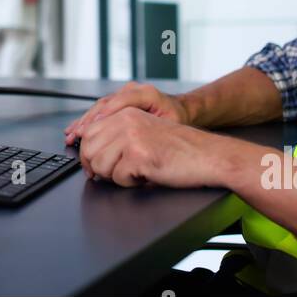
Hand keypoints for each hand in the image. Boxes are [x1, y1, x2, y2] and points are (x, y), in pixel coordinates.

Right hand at [64, 80, 187, 145]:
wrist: (178, 110)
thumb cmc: (175, 119)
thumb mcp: (172, 122)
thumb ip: (156, 126)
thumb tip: (136, 136)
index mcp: (146, 93)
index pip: (123, 100)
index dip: (108, 113)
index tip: (97, 126)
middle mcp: (131, 91)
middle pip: (105, 104)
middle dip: (90, 121)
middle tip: (78, 135)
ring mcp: (122, 96)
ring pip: (98, 108)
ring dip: (84, 122)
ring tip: (72, 135)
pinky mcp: (116, 103)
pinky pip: (98, 112)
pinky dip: (86, 123)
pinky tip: (75, 131)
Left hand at [77, 108, 229, 188]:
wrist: (209, 156)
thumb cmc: (180, 149)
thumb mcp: (145, 131)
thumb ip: (118, 135)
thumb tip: (89, 152)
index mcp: (126, 113)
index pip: (89, 132)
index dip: (88, 155)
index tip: (92, 168)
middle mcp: (126, 121)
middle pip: (89, 150)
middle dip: (99, 168)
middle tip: (119, 173)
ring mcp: (131, 136)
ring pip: (99, 166)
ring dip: (116, 177)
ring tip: (137, 172)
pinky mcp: (139, 155)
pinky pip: (118, 179)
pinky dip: (131, 184)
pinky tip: (147, 175)